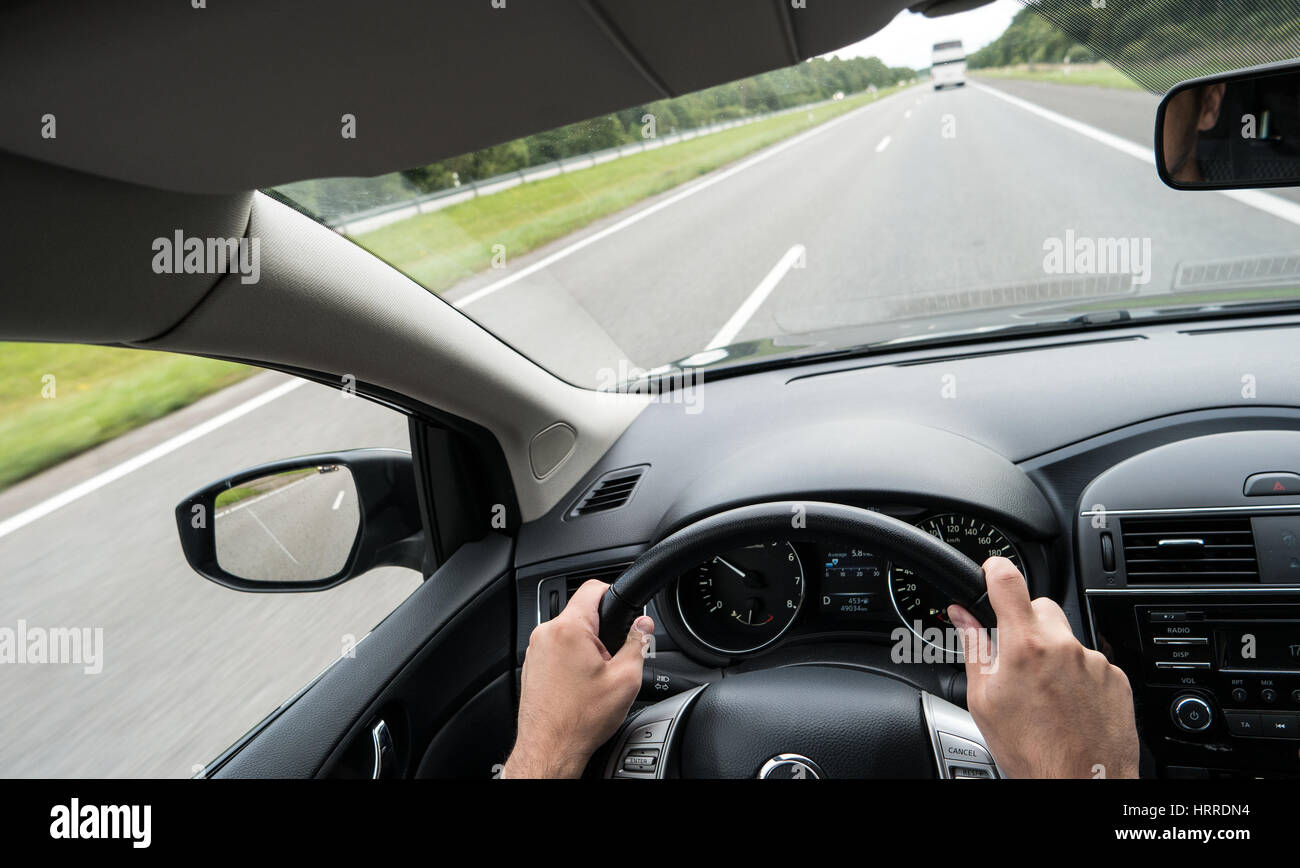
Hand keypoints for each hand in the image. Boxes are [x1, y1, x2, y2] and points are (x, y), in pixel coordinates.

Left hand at [502, 580, 652, 777]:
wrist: (550, 749)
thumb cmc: (580, 720)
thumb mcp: (625, 680)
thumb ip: (638, 644)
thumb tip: (644, 626)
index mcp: (569, 629)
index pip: (592, 588)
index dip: (613, 594)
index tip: (623, 609)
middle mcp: (546, 634)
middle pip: (582, 614)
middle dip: (602, 633)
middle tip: (611, 662)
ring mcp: (535, 651)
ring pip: (569, 634)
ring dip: (586, 649)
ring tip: (594, 679)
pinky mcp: (531, 666)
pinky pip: (556, 650)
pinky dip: (571, 661)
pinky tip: (579, 687)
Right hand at [947, 557, 1138, 778]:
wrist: (1079, 783)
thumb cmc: (1030, 750)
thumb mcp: (984, 699)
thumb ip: (974, 647)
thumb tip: (962, 616)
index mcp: (1024, 646)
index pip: (1008, 580)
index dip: (995, 568)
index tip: (992, 571)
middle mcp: (1063, 646)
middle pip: (1040, 608)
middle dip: (1025, 625)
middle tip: (1017, 660)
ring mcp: (1094, 661)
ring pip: (1067, 638)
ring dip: (1054, 655)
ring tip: (1045, 695)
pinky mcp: (1117, 678)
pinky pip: (1090, 662)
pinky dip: (1078, 676)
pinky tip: (1068, 704)